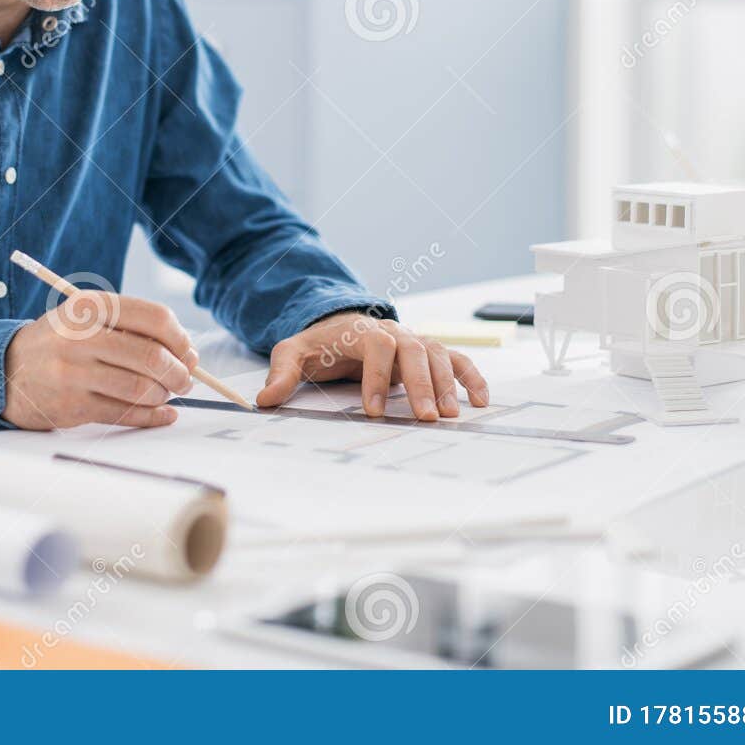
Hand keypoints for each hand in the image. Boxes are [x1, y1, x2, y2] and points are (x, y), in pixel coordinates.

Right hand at [2, 292, 196, 429]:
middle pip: (151, 356)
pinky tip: (162, 413)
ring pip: (141, 389)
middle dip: (179, 372)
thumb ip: (135, 329)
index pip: (154, 317)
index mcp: (90, 305)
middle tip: (185, 379)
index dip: (180, 338)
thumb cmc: (61, 342)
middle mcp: (81, 337)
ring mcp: (74, 373)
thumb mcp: (89, 318)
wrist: (7, 370)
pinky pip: (126, 415)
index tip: (187, 350)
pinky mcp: (72, 406)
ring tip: (165, 393)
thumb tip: (189, 354)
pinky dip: (152, 417)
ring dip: (164, 395)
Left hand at [256, 312, 488, 420]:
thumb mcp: (293, 353)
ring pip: (438, 356)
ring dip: (447, 385)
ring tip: (450, 415)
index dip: (376, 377)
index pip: (376, 346)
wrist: (340, 327)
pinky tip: (481, 401)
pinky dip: (471, 377)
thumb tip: (263, 400)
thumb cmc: (320, 345)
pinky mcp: (429, 353)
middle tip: (424, 418)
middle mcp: (394, 332)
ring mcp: (415, 341)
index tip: (373, 411)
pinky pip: (456, 360)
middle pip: (413, 351)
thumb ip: (281, 373)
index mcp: (362, 330)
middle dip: (420, 385)